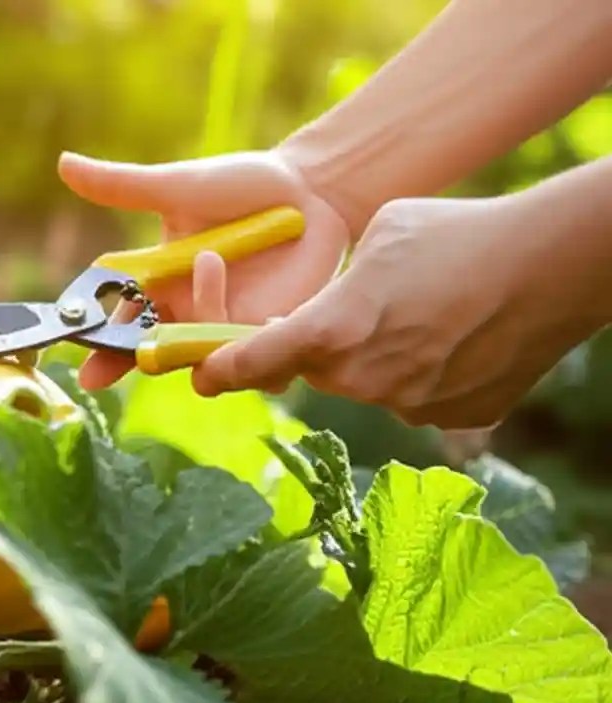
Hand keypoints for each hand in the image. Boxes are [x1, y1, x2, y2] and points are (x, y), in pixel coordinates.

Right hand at [57, 150, 350, 388]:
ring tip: (214, 258)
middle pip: (160, 359)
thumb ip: (121, 186)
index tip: (89, 373)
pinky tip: (274, 312)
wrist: (313, 191)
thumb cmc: (243, 185)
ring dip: (206, 336)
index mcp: (160, 287)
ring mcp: (232, 332)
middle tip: (152, 339)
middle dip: (151, 358)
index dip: (102, 356)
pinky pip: (263, 369)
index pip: (122, 330)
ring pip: (208, 367)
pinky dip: (264, 357)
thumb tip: (63, 163)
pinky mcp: (275, 339)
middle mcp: (191, 316)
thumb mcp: (178, 186)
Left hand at [192, 195, 607, 429]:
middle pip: (318, 370)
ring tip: (428, 308)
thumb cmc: (459, 232)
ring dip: (380, 355)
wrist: (555, 263)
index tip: (200, 376)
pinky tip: (460, 332)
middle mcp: (363, 378)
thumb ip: (334, 286)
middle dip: (325, 344)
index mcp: (332, 329)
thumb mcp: (378, 236)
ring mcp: (410, 403)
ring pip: (368, 383)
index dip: (218, 370)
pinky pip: (416, 395)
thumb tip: (322, 317)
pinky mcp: (453, 417)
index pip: (253, 362)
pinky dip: (426, 371)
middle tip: (364, 306)